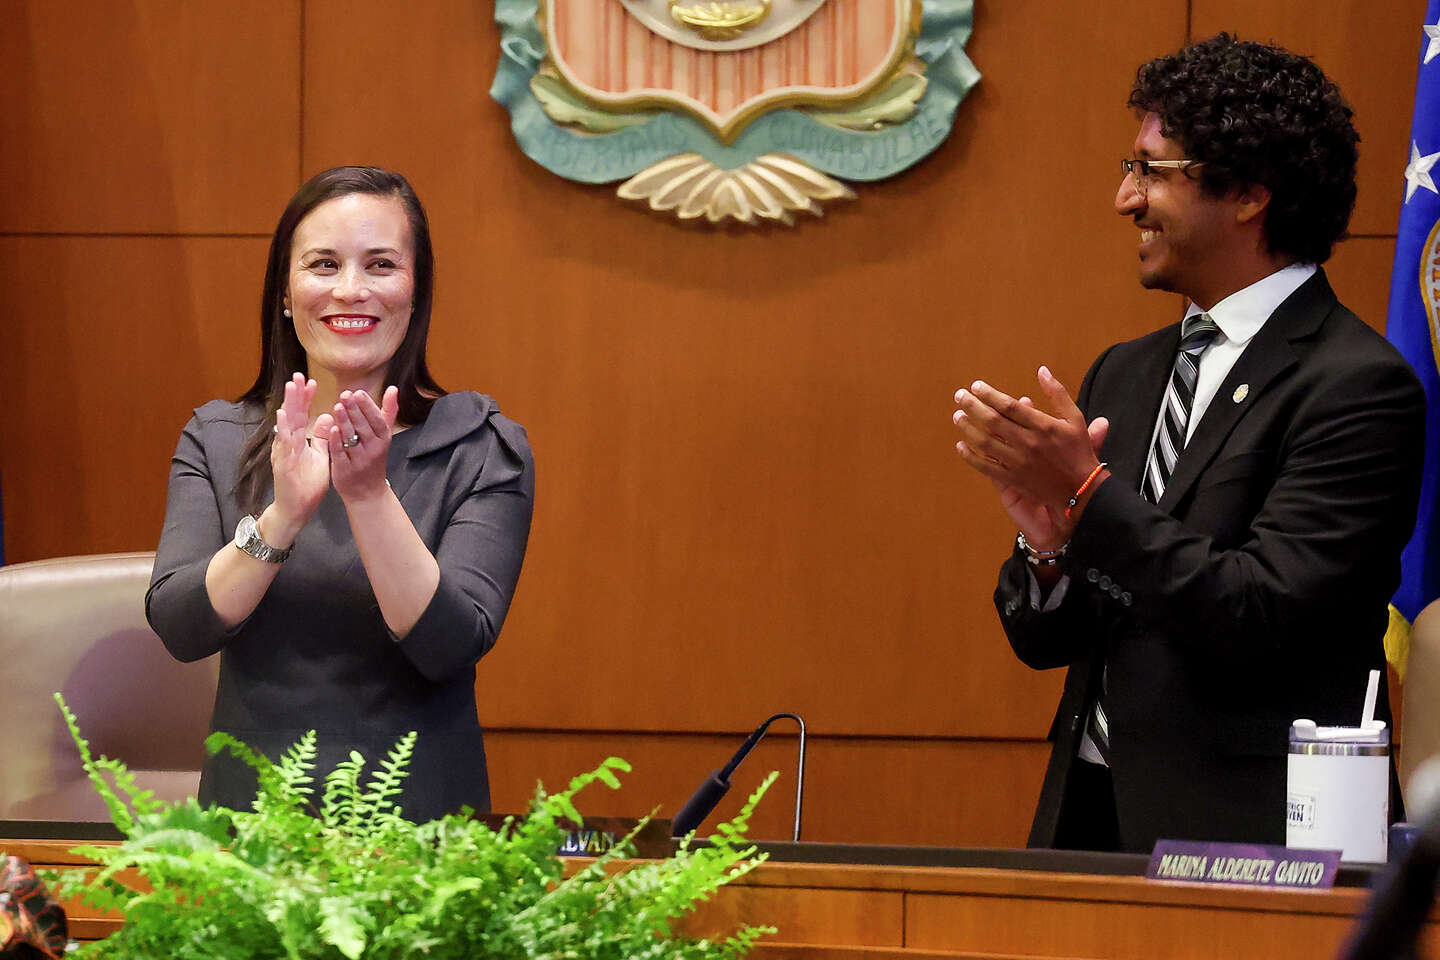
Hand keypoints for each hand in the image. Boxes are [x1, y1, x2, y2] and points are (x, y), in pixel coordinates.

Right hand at [268, 373, 330, 542]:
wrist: (295, 508)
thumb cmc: (306, 483)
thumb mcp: (320, 456)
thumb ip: (322, 437)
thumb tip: (327, 416)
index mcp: (297, 440)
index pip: (302, 415)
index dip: (306, 399)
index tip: (313, 382)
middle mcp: (287, 443)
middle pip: (292, 414)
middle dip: (296, 395)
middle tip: (299, 375)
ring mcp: (283, 452)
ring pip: (286, 425)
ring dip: (288, 405)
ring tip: (291, 387)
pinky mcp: (282, 464)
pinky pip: (283, 445)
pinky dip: (283, 429)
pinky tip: (284, 416)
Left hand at [325, 386, 398, 503]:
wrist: (367, 492)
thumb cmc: (373, 459)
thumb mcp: (383, 436)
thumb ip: (387, 411)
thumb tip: (393, 389)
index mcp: (383, 439)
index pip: (376, 419)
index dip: (367, 406)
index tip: (358, 392)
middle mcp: (374, 449)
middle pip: (364, 426)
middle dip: (354, 410)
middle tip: (345, 395)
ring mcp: (360, 460)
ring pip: (352, 438)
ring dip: (345, 421)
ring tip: (337, 406)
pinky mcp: (345, 469)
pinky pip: (341, 453)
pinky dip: (336, 441)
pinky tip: (331, 429)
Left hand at [953, 367, 1109, 547]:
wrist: (1081, 490)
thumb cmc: (1078, 451)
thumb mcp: (1074, 418)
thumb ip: (1057, 393)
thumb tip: (1042, 370)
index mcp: (1042, 425)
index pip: (1009, 406)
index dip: (989, 394)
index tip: (976, 386)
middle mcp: (1028, 443)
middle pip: (992, 421)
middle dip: (972, 406)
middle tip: (959, 395)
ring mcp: (1018, 462)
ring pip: (985, 442)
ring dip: (968, 428)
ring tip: (958, 416)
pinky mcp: (1013, 479)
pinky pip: (986, 467)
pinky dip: (971, 457)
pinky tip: (960, 446)